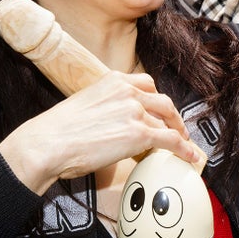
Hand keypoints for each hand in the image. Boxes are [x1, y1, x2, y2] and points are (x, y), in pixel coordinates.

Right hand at [0, 71, 199, 194]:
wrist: (49, 142)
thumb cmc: (57, 130)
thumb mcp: (84, 104)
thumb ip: (104, 107)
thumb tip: (110, 123)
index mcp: (113, 80)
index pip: (146, 84)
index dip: (156, 99)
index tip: (159, 109)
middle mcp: (128, 91)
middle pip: (163, 101)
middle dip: (172, 116)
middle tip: (176, 128)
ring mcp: (136, 111)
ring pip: (168, 121)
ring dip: (178, 134)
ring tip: (183, 144)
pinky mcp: (140, 134)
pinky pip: (171, 140)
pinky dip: (184, 149)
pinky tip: (189, 157)